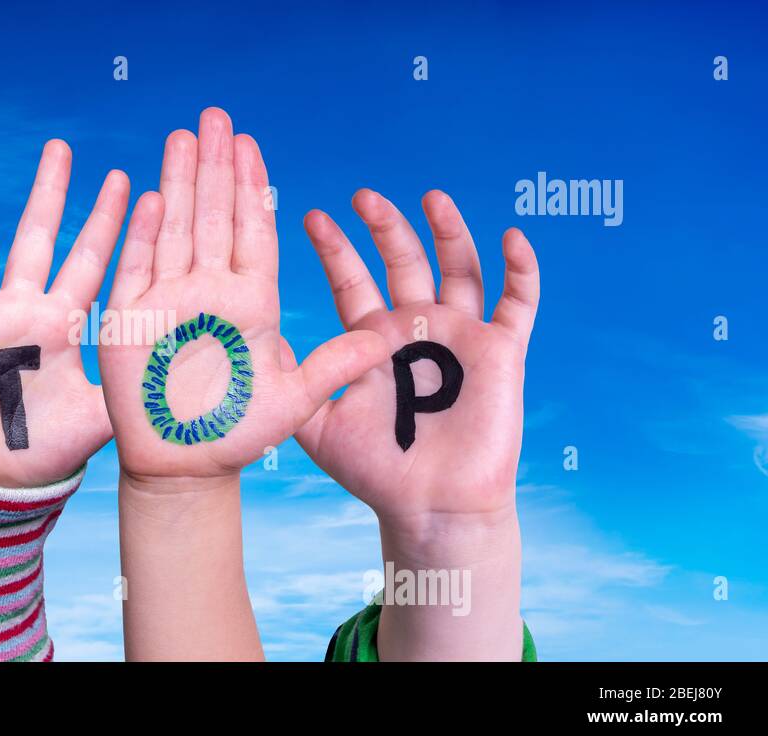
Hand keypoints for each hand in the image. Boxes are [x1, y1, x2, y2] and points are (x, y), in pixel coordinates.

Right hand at [0, 141, 124, 486]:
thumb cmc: (49, 454)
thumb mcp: (100, 416)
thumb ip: (131, 384)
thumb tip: (186, 369)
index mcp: (61, 325)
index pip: (89, 262)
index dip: (106, 224)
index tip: (126, 180)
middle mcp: (20, 313)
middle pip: (35, 240)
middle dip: (48, 194)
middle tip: (60, 148)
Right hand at [99, 108, 386, 486]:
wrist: (184, 468)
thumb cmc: (238, 435)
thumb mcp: (299, 399)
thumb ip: (339, 364)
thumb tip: (391, 337)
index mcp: (250, 301)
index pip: (253, 232)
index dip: (252, 189)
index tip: (252, 146)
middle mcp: (210, 292)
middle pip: (213, 217)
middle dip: (215, 167)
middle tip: (218, 116)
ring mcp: (169, 301)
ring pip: (174, 228)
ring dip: (178, 182)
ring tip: (184, 136)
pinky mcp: (132, 320)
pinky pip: (137, 266)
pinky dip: (140, 232)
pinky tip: (146, 193)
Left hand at [297, 189, 538, 659]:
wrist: (431, 508)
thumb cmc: (375, 471)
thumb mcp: (316, 425)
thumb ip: (290, 384)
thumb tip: (248, 348)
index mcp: (373, 339)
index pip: (352, 280)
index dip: (335, 249)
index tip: (311, 216)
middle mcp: (416, 328)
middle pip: (403, 262)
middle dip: (384, 228)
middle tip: (362, 196)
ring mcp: (460, 336)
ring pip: (458, 268)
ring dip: (448, 232)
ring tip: (430, 197)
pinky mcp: (501, 351)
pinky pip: (518, 302)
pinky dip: (520, 270)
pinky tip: (510, 237)